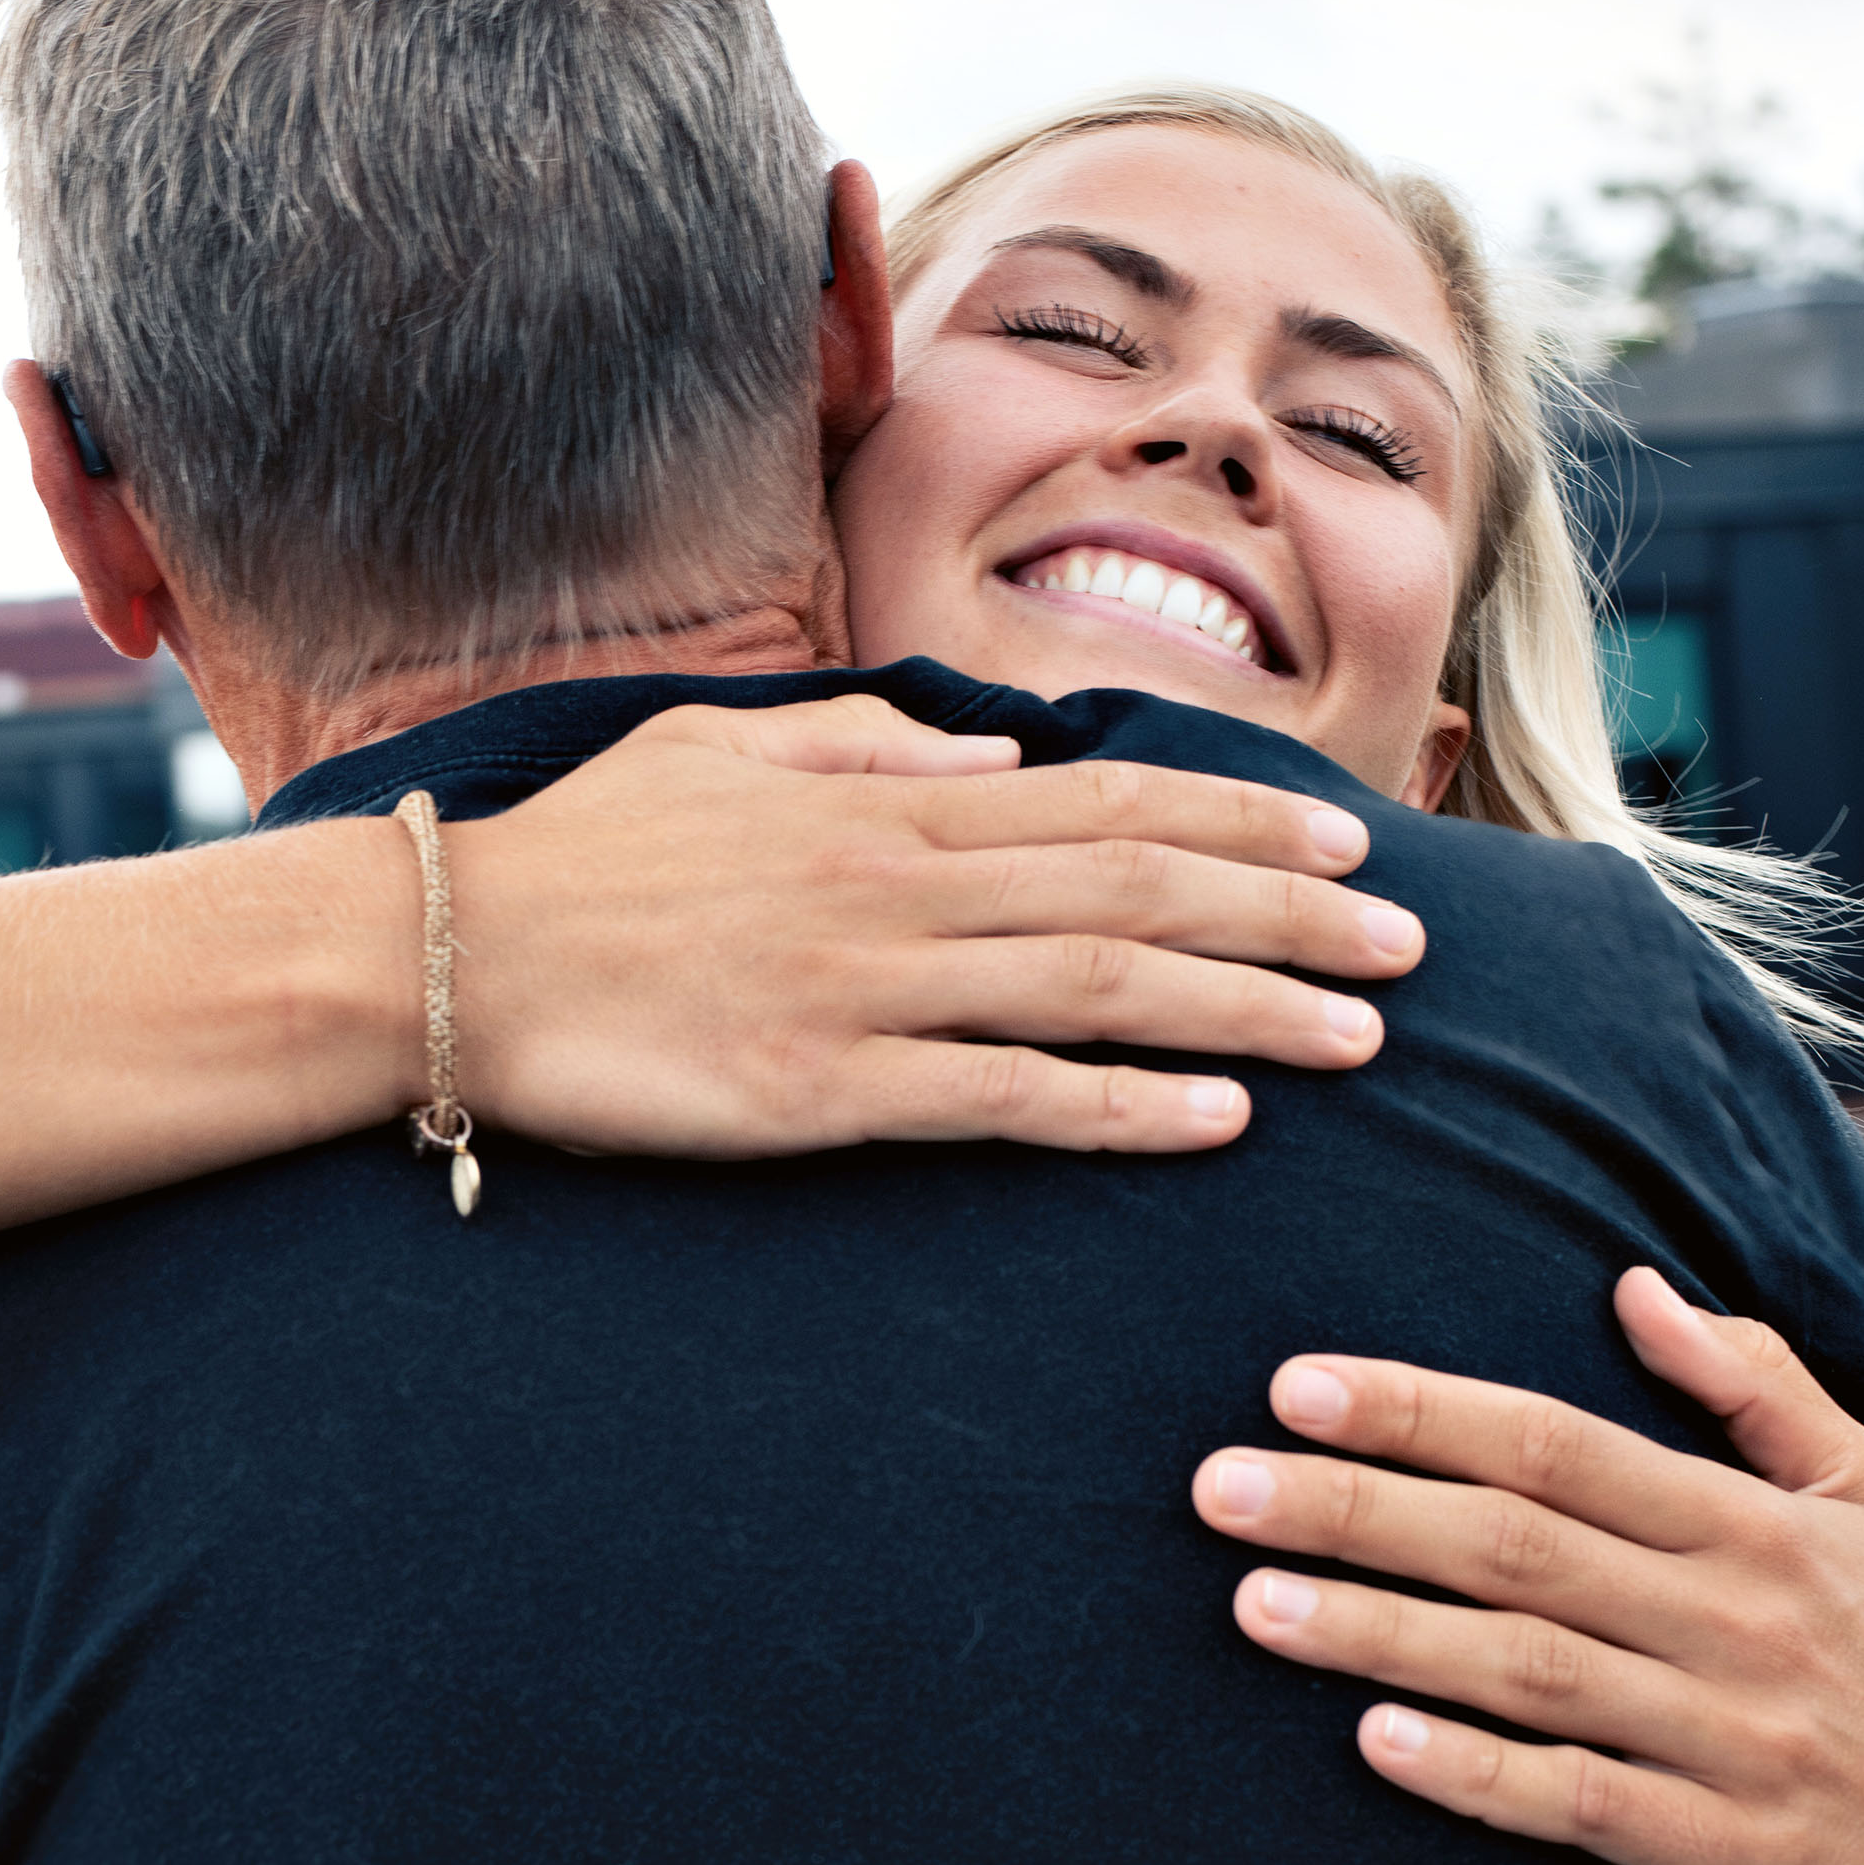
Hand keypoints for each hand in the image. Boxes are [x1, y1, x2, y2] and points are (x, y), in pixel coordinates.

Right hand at [452, 694, 1423, 1158]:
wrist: (454, 953)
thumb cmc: (584, 852)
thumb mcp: (722, 751)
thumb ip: (870, 745)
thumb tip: (998, 757)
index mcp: (884, 802)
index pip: (1106, 801)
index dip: (1242, 818)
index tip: (1345, 837)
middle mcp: (901, 883)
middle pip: (1139, 893)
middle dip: (1290, 913)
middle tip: (1409, 946)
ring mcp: (870, 990)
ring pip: (1103, 991)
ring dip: (1247, 1008)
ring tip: (1360, 1037)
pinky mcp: (826, 1092)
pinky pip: (1007, 1100)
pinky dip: (1124, 1107)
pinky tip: (1218, 1119)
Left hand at [1193, 1266, 1863, 1864]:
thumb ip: (1757, 1386)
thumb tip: (1638, 1286)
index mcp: (1746, 1522)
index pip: (1554, 1444)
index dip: (1422, 1412)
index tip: (1294, 1387)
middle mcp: (1732, 1617)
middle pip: (1514, 1545)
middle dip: (1359, 1510)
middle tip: (1218, 1488)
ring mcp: (1731, 1736)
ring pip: (1527, 1669)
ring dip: (1383, 1634)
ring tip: (1253, 1604)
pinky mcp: (1733, 1851)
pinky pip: (1586, 1807)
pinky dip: (1481, 1776)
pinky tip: (1374, 1744)